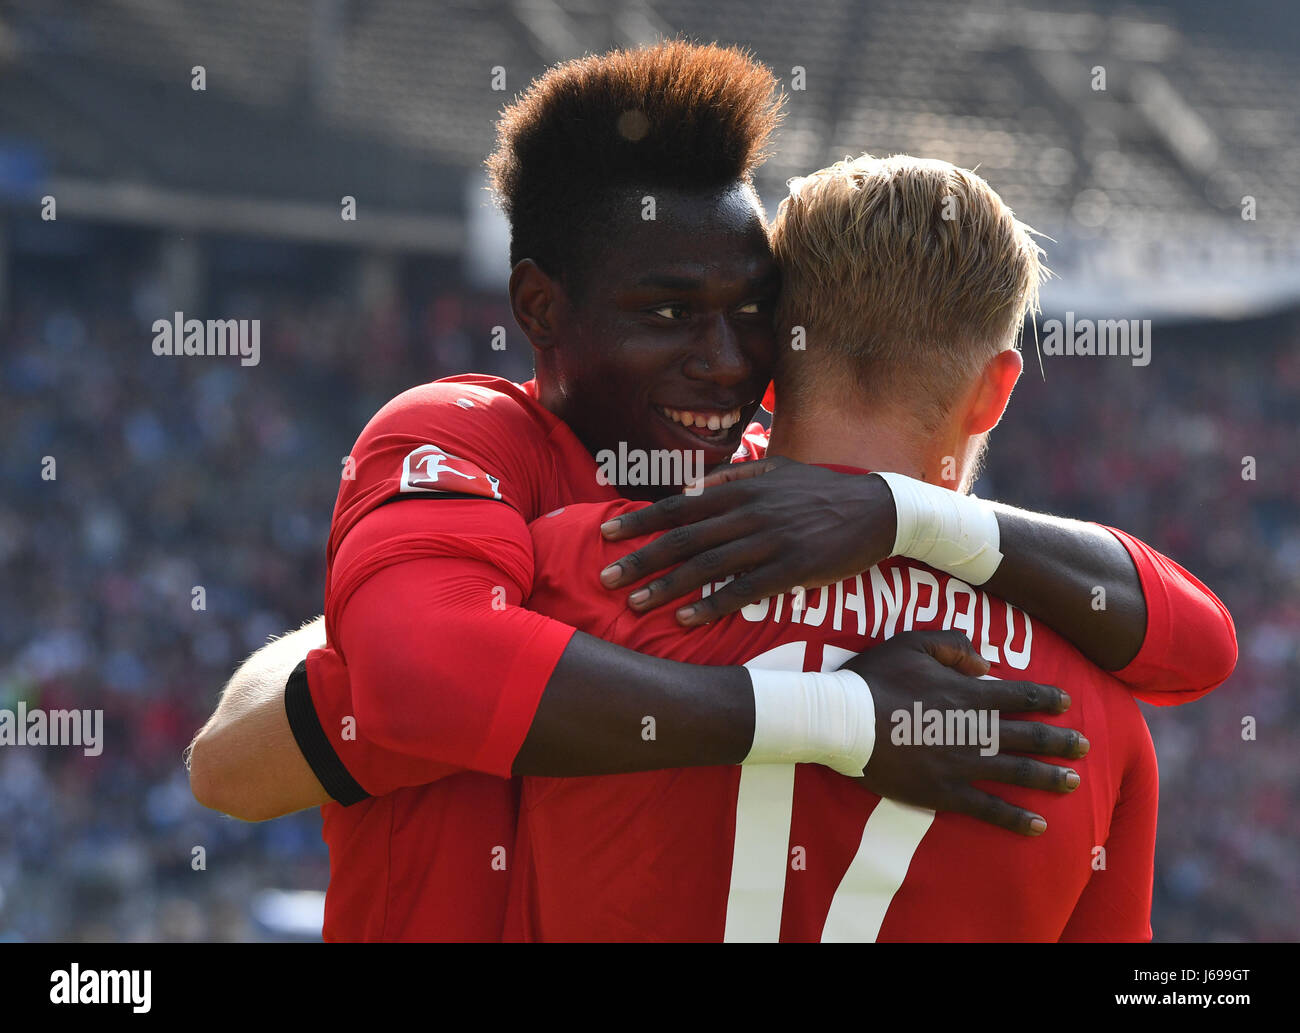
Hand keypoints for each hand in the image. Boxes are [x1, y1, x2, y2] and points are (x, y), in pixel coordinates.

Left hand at [599, 456, 895, 625]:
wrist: (877, 509)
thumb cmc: (820, 490)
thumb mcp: (775, 469)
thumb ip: (732, 478)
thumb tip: (690, 488)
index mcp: (741, 490)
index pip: (678, 506)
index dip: (640, 521)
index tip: (606, 534)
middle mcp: (750, 514)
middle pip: (684, 538)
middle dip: (640, 559)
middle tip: (605, 580)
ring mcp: (771, 542)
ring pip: (708, 566)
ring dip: (667, 586)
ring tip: (635, 604)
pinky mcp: (793, 569)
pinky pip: (745, 590)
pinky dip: (713, 604)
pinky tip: (686, 619)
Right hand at [842, 630, 1088, 835]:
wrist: (843, 720)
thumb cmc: (874, 679)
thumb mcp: (911, 643)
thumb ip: (953, 645)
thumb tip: (986, 662)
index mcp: (968, 694)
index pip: (1020, 696)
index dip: (1047, 699)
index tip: (1066, 703)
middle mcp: (975, 730)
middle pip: (1029, 737)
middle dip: (1059, 741)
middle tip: (1083, 746)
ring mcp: (962, 764)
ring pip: (1017, 773)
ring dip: (1048, 778)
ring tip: (1072, 782)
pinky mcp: (944, 791)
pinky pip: (988, 808)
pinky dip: (1015, 818)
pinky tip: (1038, 826)